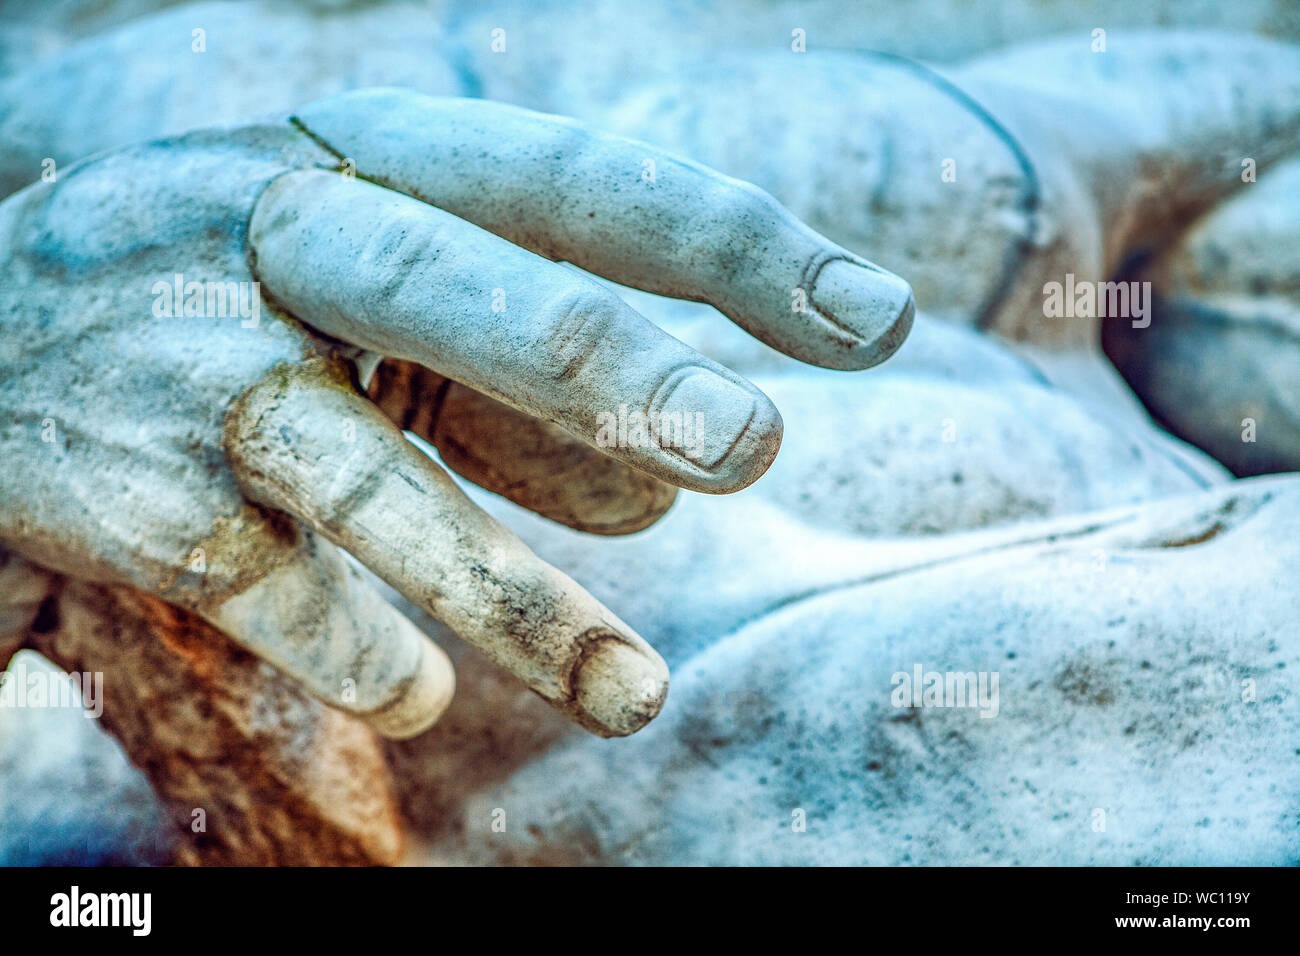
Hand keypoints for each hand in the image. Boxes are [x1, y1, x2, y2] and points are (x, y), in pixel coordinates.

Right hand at [0, 89, 912, 739]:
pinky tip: (419, 697)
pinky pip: (265, 580)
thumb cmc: (244, 321)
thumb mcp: (388, 309)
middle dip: (612, 366)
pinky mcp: (117, 486)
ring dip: (514, 596)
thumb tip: (675, 484)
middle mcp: (270, 226)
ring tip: (635, 699)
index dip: (729, 248)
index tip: (875, 321)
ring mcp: (185, 354)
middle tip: (753, 446)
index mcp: (366, 158)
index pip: (575, 184)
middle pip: (461, 283)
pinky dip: (358, 649)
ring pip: (368, 474)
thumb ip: (528, 382)